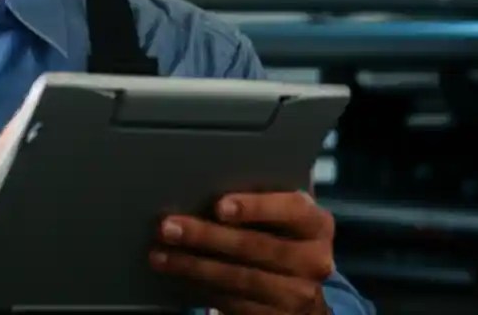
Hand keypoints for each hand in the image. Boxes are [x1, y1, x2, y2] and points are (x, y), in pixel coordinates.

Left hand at [149, 191, 334, 314]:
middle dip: (207, 236)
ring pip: (240, 279)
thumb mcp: (284, 215)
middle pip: (256, 246)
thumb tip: (208, 176)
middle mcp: (313, 260)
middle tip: (169, 227)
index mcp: (316, 224)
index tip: (219, 206)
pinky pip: (234, 303)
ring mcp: (298, 294)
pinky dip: (202, 288)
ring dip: (194, 266)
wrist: (305, 287)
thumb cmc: (283, 234)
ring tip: (161, 254)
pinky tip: (178, 275)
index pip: (291, 210)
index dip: (255, 207)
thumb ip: (262, 197)